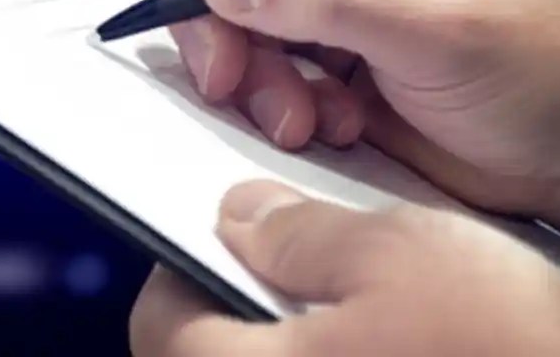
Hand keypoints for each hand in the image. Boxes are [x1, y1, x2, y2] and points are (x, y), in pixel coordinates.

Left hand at [129, 180, 559, 356]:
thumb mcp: (399, 251)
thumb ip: (300, 233)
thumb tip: (246, 217)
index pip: (160, 316)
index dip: (184, 259)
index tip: (224, 234)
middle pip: (211, 355)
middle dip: (242, 303)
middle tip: (294, 261)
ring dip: (298, 336)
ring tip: (357, 298)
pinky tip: (397, 342)